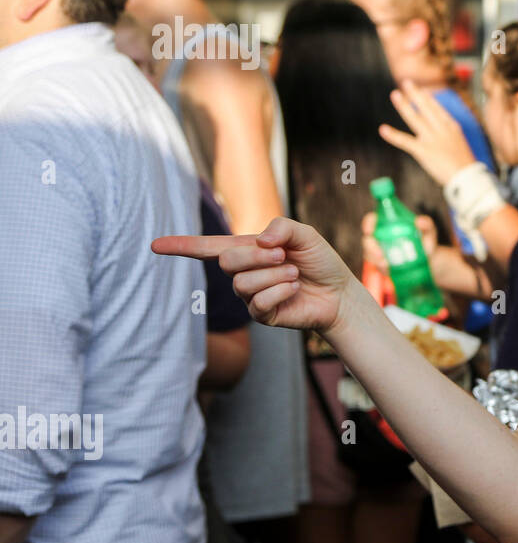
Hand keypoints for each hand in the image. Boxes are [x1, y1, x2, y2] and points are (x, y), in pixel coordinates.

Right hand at [152, 217, 354, 333]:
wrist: (339, 292)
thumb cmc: (319, 261)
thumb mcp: (305, 235)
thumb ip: (282, 227)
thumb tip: (260, 240)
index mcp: (248, 249)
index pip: (208, 248)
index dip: (181, 246)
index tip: (155, 245)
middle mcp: (244, 273)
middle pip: (227, 262)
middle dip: (256, 256)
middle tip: (283, 257)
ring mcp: (250, 295)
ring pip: (243, 283)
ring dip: (274, 276)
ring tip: (294, 275)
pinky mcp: (261, 315)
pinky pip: (257, 302)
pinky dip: (280, 292)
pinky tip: (294, 290)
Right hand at [362, 211, 436, 274]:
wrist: (429, 260)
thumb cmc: (425, 241)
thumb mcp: (428, 231)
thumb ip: (426, 224)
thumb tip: (419, 221)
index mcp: (388, 224)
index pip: (372, 220)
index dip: (368, 223)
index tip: (369, 229)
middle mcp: (381, 237)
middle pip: (367, 239)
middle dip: (369, 246)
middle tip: (379, 253)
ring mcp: (380, 251)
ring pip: (369, 254)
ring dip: (374, 259)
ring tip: (385, 263)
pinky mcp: (383, 264)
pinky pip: (377, 266)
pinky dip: (381, 267)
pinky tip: (388, 268)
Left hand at [379, 80, 477, 185]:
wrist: (467, 177)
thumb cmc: (465, 165)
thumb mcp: (460, 144)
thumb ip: (450, 136)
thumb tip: (443, 130)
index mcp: (452, 127)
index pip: (438, 109)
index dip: (429, 99)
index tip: (422, 90)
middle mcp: (441, 129)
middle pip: (426, 108)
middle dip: (415, 94)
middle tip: (406, 82)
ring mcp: (432, 139)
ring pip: (414, 119)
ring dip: (403, 105)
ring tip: (395, 94)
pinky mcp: (423, 151)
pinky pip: (405, 141)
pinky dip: (393, 135)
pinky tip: (383, 129)